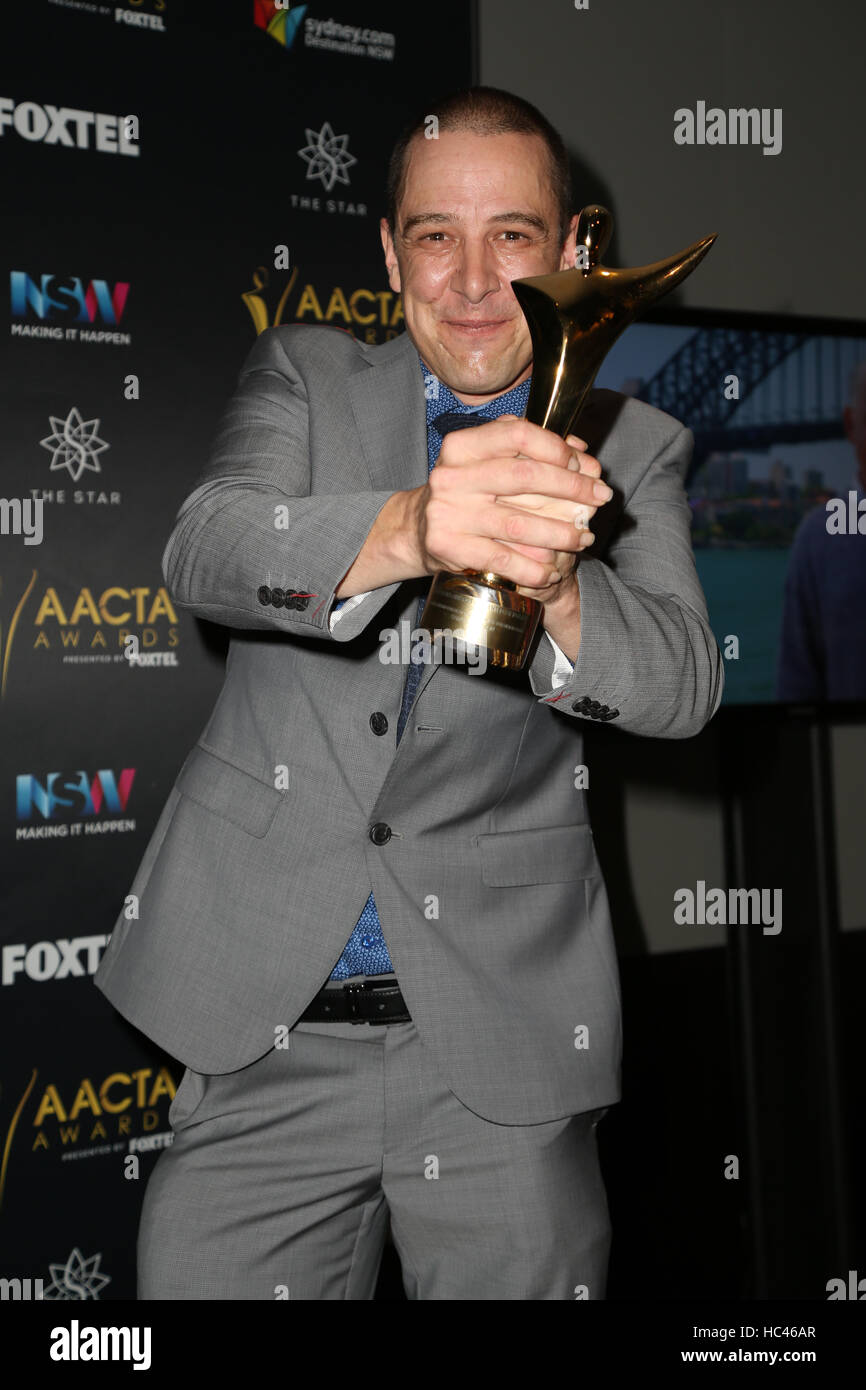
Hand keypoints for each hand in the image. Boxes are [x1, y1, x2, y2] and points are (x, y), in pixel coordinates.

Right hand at [414, 415, 612, 590]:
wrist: (418, 530)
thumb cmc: (467, 492)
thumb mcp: (489, 462)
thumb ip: (531, 452)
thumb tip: (583, 455)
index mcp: (463, 445)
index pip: (519, 433)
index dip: (557, 448)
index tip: (584, 465)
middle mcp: (452, 476)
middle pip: (525, 477)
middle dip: (573, 488)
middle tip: (601, 498)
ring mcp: (448, 513)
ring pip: (520, 524)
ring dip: (561, 533)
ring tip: (584, 538)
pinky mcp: (449, 547)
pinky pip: (504, 560)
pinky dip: (534, 568)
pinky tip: (553, 570)